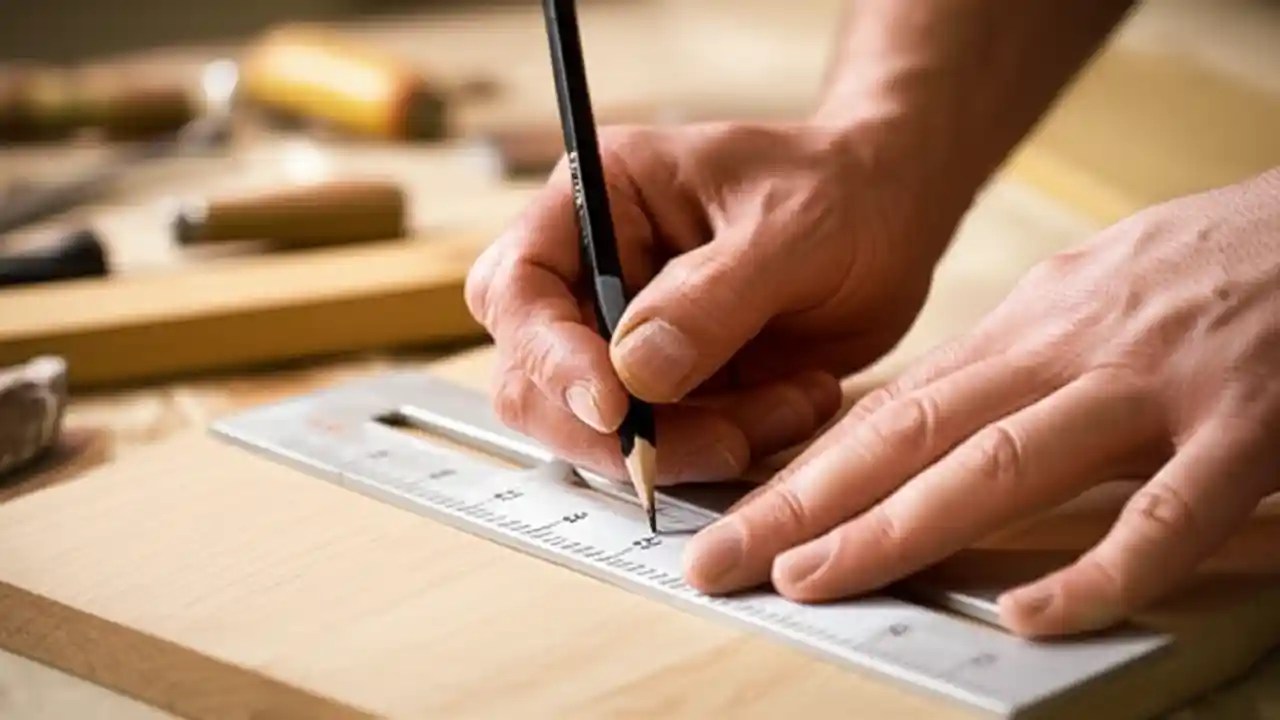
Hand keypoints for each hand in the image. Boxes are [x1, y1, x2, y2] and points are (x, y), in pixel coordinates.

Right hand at [466, 122, 966, 482]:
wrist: (895, 215)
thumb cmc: (843, 188)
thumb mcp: (792, 228)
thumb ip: (710, 298)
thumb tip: (633, 372)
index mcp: (599, 200)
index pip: (517, 286)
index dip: (548, 355)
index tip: (614, 407)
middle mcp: (594, 270)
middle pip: (535, 378)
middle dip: (619, 429)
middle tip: (720, 440)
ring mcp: (626, 337)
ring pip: (600, 431)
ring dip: (692, 444)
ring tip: (792, 403)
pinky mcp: (669, 389)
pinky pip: (667, 447)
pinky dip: (729, 446)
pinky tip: (797, 403)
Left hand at [684, 168, 1279, 637]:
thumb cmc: (1205, 264)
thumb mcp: (1087, 294)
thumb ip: (1015, 359)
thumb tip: (935, 414)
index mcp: (1029, 326)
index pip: (895, 408)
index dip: (810, 468)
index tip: (743, 514)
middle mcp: (1068, 349)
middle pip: (913, 433)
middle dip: (808, 501)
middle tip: (726, 556)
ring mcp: (1151, 386)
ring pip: (1003, 461)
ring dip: (897, 525)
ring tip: (814, 576)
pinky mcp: (1246, 425)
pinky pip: (1164, 511)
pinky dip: (1097, 568)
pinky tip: (1033, 615)